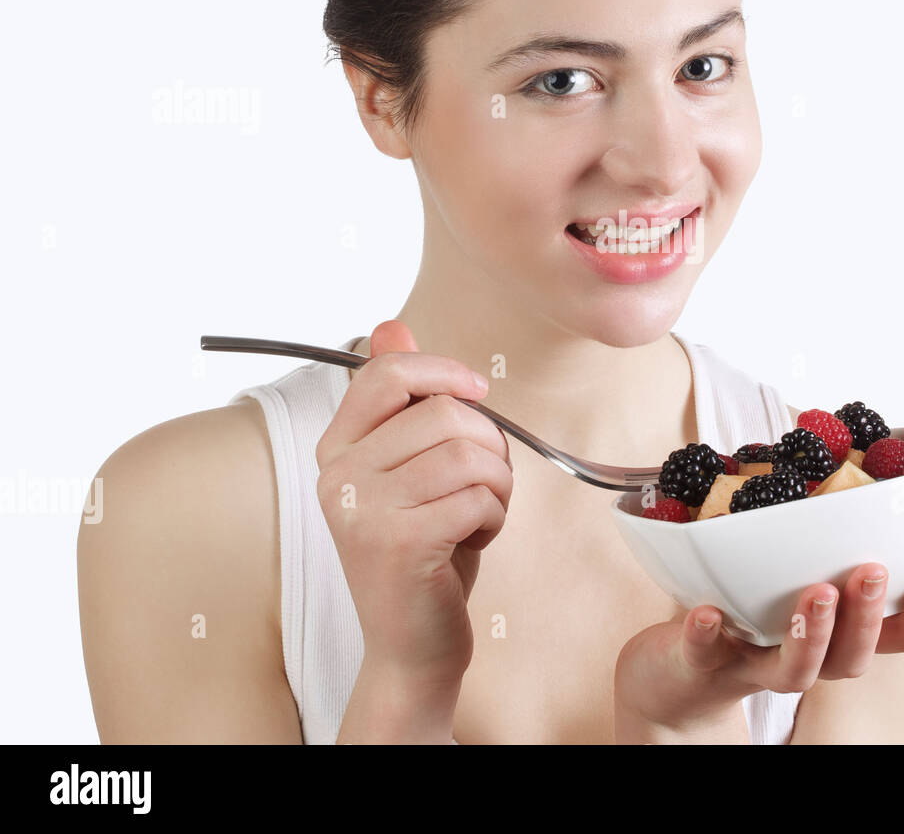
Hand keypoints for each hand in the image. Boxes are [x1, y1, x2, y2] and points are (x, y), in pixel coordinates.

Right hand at [316, 319, 512, 695]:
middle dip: (489, 443)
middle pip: (444, 413)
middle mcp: (339, 477)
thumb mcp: (413, 468)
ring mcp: (363, 512)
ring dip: (498, 484)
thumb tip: (392, 327)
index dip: (444, 373)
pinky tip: (475, 539)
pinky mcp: (399, 545)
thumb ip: (400, 400)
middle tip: (484, 482)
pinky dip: (495, 516)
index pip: (386, 374)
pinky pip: (479, 496)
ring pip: (469, 454)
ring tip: (480, 512)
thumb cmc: (424, 550)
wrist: (413, 644)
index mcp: (338, 450)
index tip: (477, 393)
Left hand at [614, 552, 903, 735]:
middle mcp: (809, 657)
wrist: (678, 665)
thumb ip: (833, 533)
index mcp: (841, 633)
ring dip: (812, 632)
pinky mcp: (702, 663)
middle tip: (872, 570)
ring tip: (816, 593)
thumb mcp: (799, 569)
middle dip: (869, 614)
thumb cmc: (752, 605)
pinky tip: (707, 612)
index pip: (903, 631)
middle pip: (856, 656)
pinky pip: (705, 652)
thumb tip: (865, 452)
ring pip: (796, 669)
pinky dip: (707, 633)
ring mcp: (755, 664)